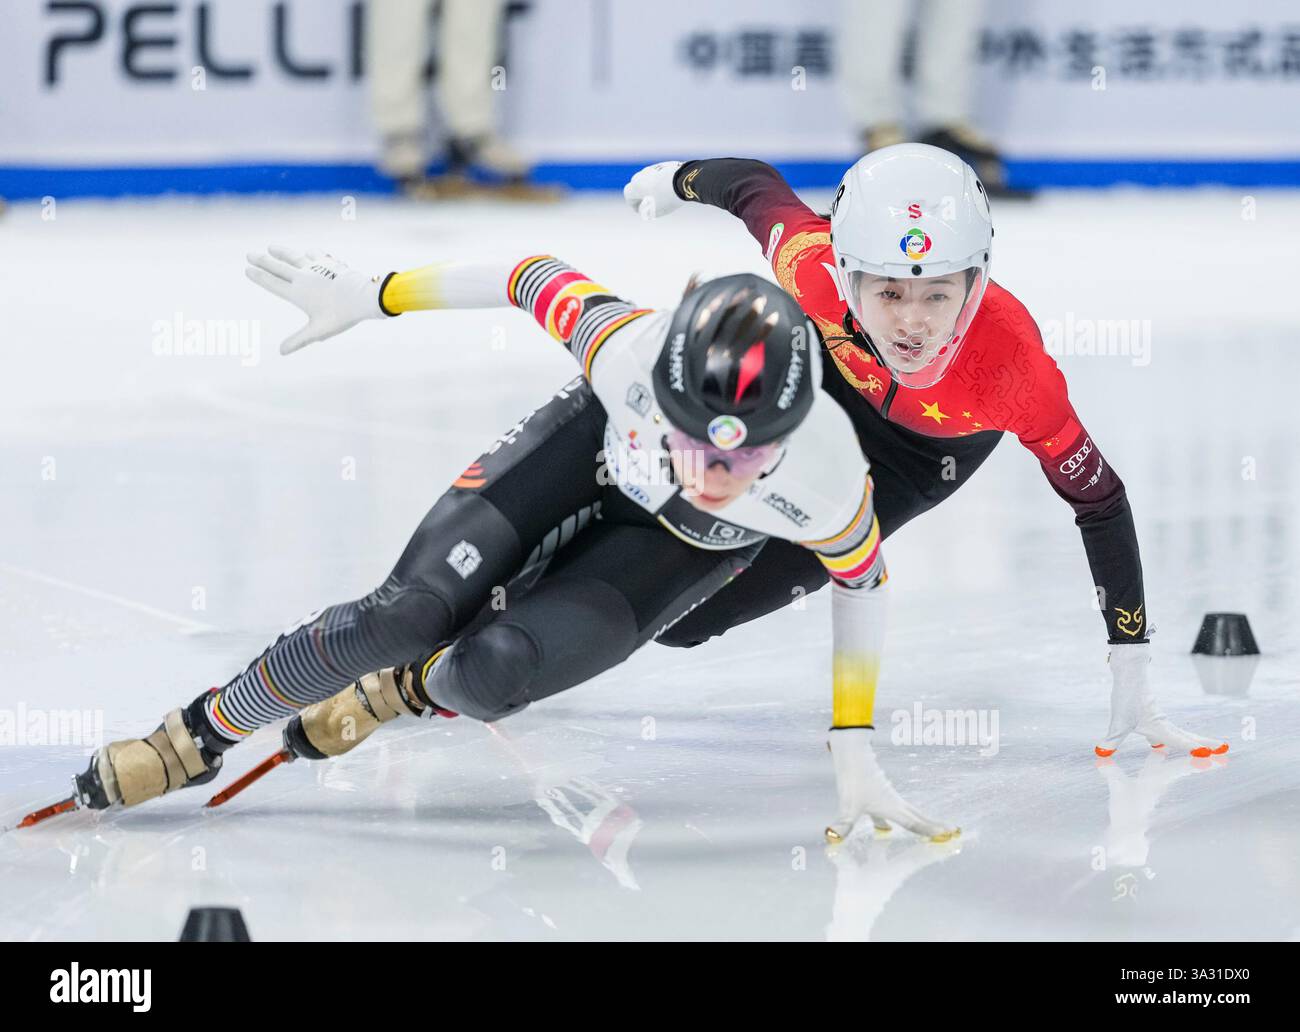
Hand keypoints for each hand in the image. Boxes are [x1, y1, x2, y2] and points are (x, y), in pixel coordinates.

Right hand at [245, 245, 389, 354]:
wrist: (362, 297)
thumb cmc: (341, 316)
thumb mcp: (318, 332)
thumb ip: (299, 340)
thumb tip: (281, 352)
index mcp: (297, 293)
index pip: (272, 283)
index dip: (259, 277)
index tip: (247, 269)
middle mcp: (303, 277)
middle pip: (278, 267)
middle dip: (262, 261)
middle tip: (249, 254)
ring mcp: (317, 267)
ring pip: (294, 257)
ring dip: (281, 252)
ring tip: (271, 247)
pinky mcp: (330, 263)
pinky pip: (317, 255)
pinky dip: (310, 254)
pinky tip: (309, 252)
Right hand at [622, 161, 684, 219]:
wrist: (685, 181)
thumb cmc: (667, 198)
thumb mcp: (654, 211)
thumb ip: (645, 211)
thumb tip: (643, 207)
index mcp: (636, 185)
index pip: (628, 195)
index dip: (634, 204)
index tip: (642, 210)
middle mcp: (642, 175)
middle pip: (637, 185)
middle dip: (641, 194)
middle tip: (651, 203)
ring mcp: (654, 168)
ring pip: (649, 178)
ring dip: (652, 186)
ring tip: (662, 195)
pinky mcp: (665, 165)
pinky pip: (660, 174)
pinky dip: (662, 181)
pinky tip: (671, 188)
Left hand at [826, 728, 959, 841]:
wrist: (852, 753)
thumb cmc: (852, 778)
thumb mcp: (848, 805)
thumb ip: (843, 824)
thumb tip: (832, 837)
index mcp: (892, 807)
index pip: (914, 823)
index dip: (929, 831)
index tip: (946, 836)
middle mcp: (894, 802)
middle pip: (918, 817)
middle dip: (934, 825)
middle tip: (953, 831)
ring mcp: (887, 797)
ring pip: (908, 813)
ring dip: (920, 822)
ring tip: (930, 829)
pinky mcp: (878, 793)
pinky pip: (892, 811)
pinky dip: (895, 820)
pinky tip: (884, 828)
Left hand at [1095, 641, 1228, 757]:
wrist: (1130, 673)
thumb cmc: (1126, 698)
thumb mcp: (1118, 722)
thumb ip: (1112, 740)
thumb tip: (1101, 753)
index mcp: (1160, 727)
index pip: (1181, 742)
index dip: (1193, 749)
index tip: (1210, 755)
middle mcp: (1163, 723)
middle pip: (1186, 736)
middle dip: (1203, 743)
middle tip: (1223, 748)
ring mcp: (1158, 717)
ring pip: (1178, 731)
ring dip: (1191, 740)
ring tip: (1204, 746)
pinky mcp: (1151, 711)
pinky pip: (1167, 727)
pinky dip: (1175, 735)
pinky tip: (1159, 740)